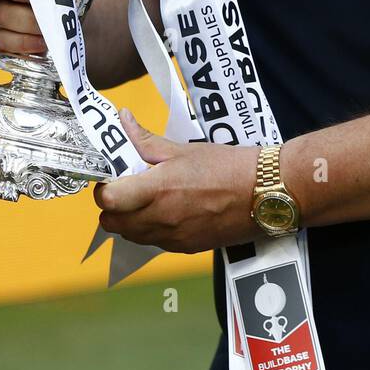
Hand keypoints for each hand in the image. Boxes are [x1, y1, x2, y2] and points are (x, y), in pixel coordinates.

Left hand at [94, 108, 259, 253]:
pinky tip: (170, 211)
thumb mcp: (184, 149)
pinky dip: (153, 229)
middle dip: (113, 207)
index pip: (108, 200)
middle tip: (129, 188)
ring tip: (150, 199)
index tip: (113, 177)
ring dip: (131, 220)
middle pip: (112, 224)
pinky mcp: (186, 248)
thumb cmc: (228, 166)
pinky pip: (155, 242)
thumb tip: (123, 122)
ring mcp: (173, 237)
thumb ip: (146, 140)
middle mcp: (161, 218)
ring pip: (131, 236)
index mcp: (158, 189)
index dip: (104, 188)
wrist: (265, 192)